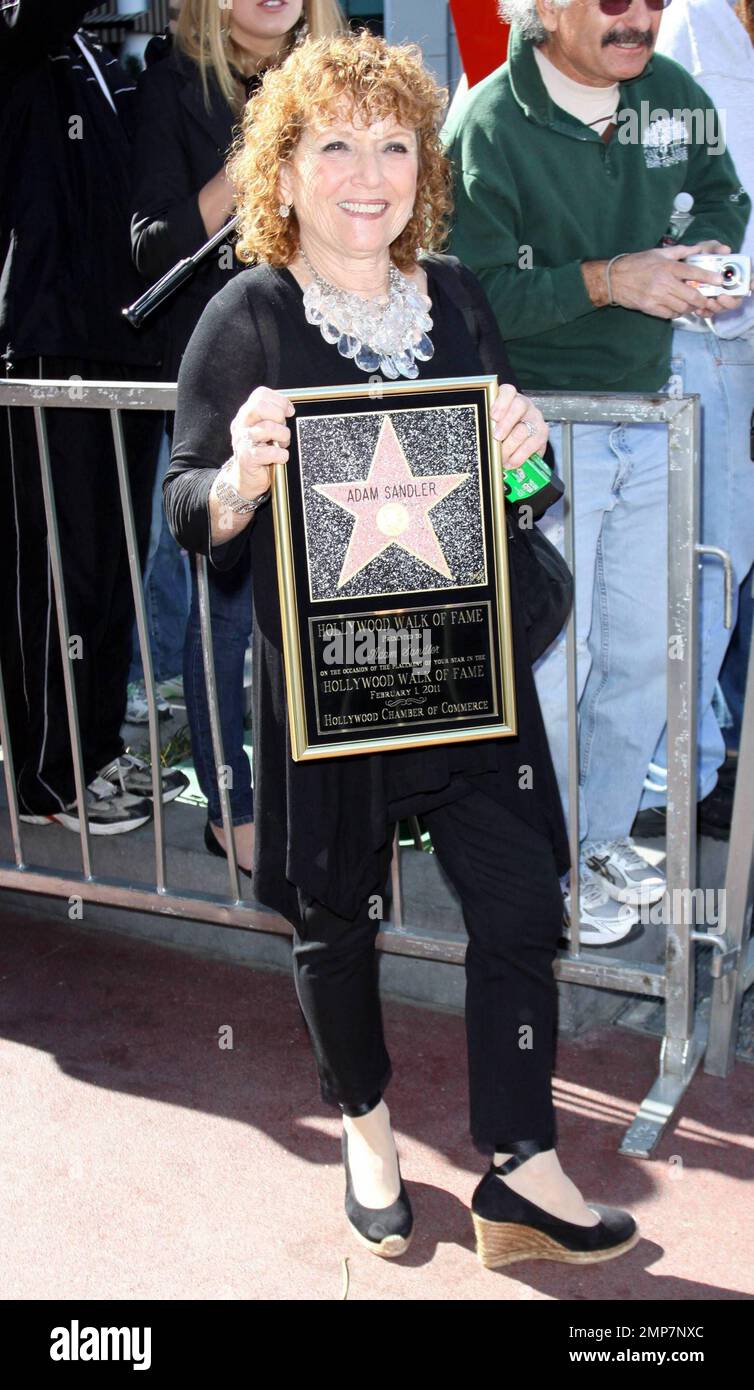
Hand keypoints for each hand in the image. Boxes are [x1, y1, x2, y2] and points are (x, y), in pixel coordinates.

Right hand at [224, 386, 293, 501]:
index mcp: (246, 414)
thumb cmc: (260, 454)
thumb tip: (290, 409)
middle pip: (260, 405)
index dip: (279, 400)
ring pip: (267, 428)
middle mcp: (242, 424)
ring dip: (283, 436)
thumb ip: (273, 418)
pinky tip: (281, 458)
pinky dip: (280, 455)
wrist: (245, 480)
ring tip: (283, 444)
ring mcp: (243, 441)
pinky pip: (269, 452)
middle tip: (283, 428)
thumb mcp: (265, 431)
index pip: (260, 394)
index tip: (289, 412)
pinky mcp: (247, 458)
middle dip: (279, 415)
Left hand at [490, 383, 547, 468]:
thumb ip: (489, 425)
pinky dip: (519, 456)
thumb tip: (478, 435)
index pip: (508, 391)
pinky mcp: (542, 433)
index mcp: (510, 398)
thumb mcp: (494, 425)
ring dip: (510, 445)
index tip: (493, 416)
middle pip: (518, 406)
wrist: (522, 443)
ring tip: (501, 457)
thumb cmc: (504, 432)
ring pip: (523, 428)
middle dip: (506, 424)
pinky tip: (510, 462)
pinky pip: (531, 444)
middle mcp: (524, 405)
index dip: (501, 402)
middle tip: (496, 437)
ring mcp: (535, 418)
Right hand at [609, 242, 728, 318]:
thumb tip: (696, 249)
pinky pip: (669, 314)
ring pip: (682, 307)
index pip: (693, 273)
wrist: (614, 279)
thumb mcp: (658, 253)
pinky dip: (676, 313)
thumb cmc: (636, 264)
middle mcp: (663, 282)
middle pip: (691, 295)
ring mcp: (656, 297)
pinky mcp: (650, 307)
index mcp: (667, 266)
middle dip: (702, 300)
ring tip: (690, 305)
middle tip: (705, 299)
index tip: (719, 281)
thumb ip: (679, 251)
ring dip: (689, 308)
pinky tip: (677, 308)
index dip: (708, 278)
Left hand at [679, 240, 750, 316]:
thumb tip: (725, 250)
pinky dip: (704, 313)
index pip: (749, 281)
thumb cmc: (701, 256)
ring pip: (722, 308)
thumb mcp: (707, 249)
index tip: (752, 285)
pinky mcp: (707, 306)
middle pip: (736, 300)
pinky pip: (708, 313)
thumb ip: (715, 248)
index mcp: (734, 275)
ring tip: (708, 302)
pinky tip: (698, 310)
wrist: (685, 265)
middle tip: (721, 297)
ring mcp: (718, 298)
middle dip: (730, 301)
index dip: (752, 283)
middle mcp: (729, 289)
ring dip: (716, 308)